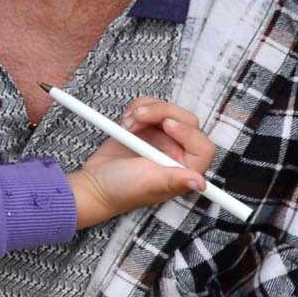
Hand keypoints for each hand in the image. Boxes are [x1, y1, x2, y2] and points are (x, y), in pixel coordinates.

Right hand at [67, 95, 220, 228]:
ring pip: (168, 109)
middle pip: (186, 121)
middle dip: (161, 113)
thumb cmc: (122, 190)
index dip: (188, 132)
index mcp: (185, 169)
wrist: (95, 182)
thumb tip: (199, 182)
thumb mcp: (148, 183)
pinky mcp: (148, 127)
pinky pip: (151, 106)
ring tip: (127, 123)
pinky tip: (125, 122)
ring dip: (146, 109)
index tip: (166, 125)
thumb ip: (174, 180)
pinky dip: (136, 108)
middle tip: (139, 116)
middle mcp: (178, 153)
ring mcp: (163, 138)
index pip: (202, 146)